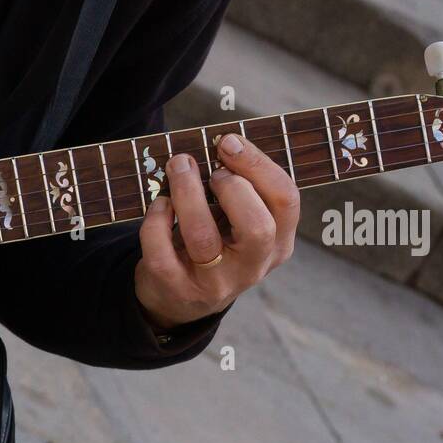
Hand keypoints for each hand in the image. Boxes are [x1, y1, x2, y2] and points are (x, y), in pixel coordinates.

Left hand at [134, 134, 298, 330]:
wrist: (179, 301)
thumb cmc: (214, 244)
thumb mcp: (238, 223)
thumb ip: (241, 190)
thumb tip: (224, 144)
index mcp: (277, 244)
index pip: (286, 201)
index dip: (258, 165)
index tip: (229, 142)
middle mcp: (252, 267)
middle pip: (257, 226)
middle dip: (231, 186)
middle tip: (211, 170)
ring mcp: (214, 283)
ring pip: (203, 236)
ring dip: (187, 193)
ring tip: (179, 168)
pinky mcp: (176, 289)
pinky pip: (162, 251)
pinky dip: (156, 220)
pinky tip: (159, 205)